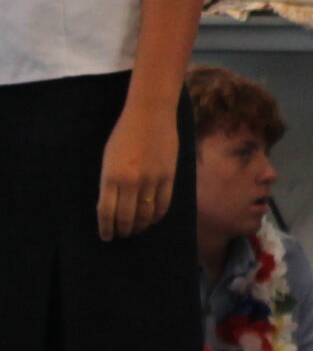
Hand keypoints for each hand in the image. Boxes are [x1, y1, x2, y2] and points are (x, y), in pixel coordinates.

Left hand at [95, 103, 177, 239]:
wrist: (151, 114)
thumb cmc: (125, 134)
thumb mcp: (109, 159)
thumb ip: (110, 182)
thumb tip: (113, 206)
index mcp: (111, 177)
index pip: (107, 212)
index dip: (106, 228)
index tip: (106, 236)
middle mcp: (131, 182)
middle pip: (126, 217)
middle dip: (123, 230)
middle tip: (122, 235)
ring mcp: (152, 180)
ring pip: (146, 214)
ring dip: (140, 226)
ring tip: (137, 230)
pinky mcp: (168, 176)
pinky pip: (163, 204)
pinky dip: (157, 215)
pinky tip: (152, 219)